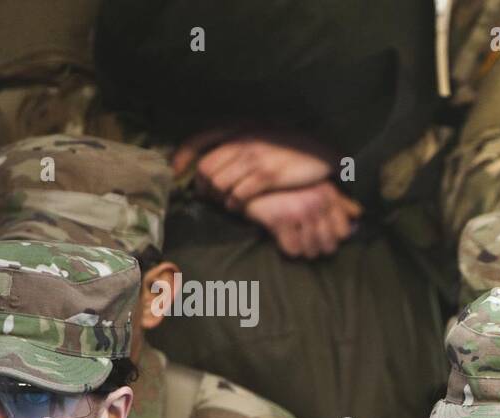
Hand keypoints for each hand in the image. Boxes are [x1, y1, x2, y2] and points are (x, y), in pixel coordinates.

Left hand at [174, 129, 336, 210]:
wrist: (323, 151)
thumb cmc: (293, 146)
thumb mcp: (263, 136)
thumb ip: (240, 143)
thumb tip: (218, 160)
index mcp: (239, 130)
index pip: (199, 140)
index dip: (182, 158)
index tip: (176, 172)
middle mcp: (243, 142)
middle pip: (206, 168)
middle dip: (202, 186)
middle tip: (208, 197)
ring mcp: (255, 159)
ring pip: (219, 183)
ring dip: (218, 197)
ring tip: (225, 203)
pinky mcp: (268, 176)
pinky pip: (239, 193)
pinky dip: (234, 203)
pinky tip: (238, 207)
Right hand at [244, 181, 361, 258]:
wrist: (248, 185)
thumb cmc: (284, 190)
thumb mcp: (315, 188)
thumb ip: (340, 202)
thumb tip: (359, 214)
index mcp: (328, 194)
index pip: (343, 233)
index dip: (331, 238)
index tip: (318, 233)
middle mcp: (317, 201)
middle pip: (328, 246)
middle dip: (316, 248)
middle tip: (303, 238)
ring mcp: (300, 210)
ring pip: (311, 251)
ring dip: (301, 249)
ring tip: (293, 236)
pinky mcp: (282, 219)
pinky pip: (293, 250)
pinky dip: (287, 247)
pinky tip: (281, 235)